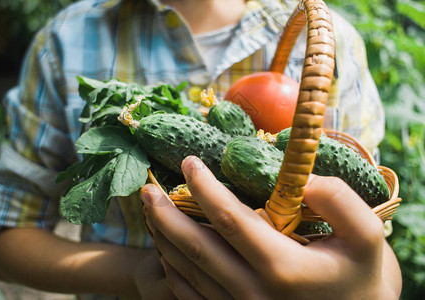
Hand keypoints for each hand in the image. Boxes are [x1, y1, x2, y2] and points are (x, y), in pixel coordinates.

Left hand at [141, 156, 401, 299]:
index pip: (231, 219)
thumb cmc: (361, 278)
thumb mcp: (367, 236)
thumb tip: (302, 179)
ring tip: (149, 212)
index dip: (205, 187)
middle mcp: (253, 291)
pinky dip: (172, 269)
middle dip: (165, 214)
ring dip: (164, 239)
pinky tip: (165, 249)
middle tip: (146, 188)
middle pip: (197, 247)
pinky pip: (191, 295)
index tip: (188, 162)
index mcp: (282, 266)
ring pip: (188, 271)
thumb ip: (339, 201)